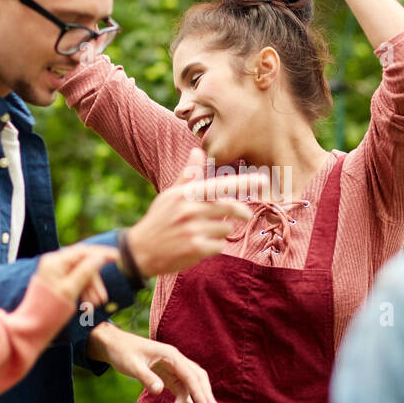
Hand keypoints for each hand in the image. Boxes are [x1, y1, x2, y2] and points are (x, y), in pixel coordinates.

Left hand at [35, 244, 119, 304]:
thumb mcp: (70, 290)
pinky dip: (84, 291)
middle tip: (102, 298)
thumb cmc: (49, 310)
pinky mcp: (57, 282)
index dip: (102, 253)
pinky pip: (76, 281)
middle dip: (95, 281)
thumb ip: (85, 272)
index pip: (83, 251)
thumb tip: (100, 257)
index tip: (118, 256)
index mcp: (55, 261)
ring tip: (95, 304)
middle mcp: (55, 263)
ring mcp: (56, 272)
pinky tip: (88, 304)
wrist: (33, 326)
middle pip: (83, 264)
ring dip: (91, 288)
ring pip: (81, 274)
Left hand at [87, 323, 216, 402]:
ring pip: (189, 385)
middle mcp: (175, 361)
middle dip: (204, 393)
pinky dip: (185, 401)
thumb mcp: (132, 365)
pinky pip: (180, 389)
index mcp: (171, 355)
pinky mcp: (166, 376)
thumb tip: (160, 391)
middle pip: (196, 377)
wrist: (114, 345)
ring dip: (193, 400)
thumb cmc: (122, 352)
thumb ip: (146, 377)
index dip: (199, 391)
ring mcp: (172, 368)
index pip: (190, 375)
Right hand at [123, 148, 270, 277]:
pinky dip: (214, 246)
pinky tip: (200, 246)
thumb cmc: (158, 220)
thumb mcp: (169, 195)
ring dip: (221, 232)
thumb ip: (188, 176)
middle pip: (229, 208)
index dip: (244, 183)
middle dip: (240, 211)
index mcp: (186, 194)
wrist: (140, 251)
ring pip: (225, 229)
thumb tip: (197, 151)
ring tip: (204, 233)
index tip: (264, 180)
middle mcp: (190, 210)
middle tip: (245, 214)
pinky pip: (219, 246)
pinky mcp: (195, 248)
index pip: (220, 185)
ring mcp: (193, 230)